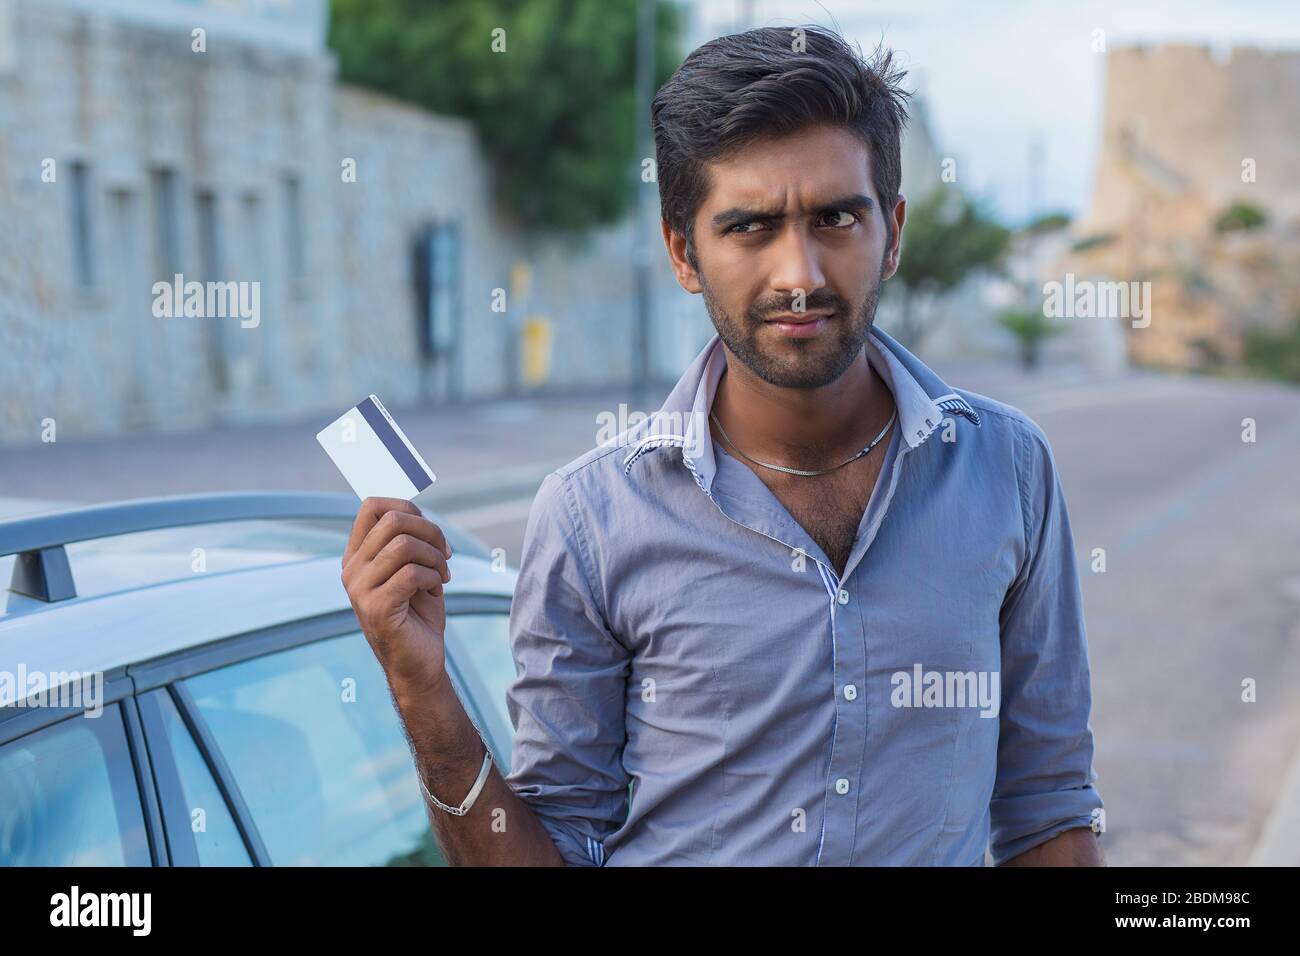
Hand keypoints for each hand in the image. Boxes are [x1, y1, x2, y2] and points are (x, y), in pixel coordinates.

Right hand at [342, 497, 452, 692]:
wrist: (418, 663)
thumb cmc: (418, 613)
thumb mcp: (411, 568)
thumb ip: (407, 540)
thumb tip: (416, 512)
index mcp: (357, 555)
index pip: (372, 506)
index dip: (408, 507)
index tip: (430, 532)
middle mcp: (352, 569)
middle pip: (393, 521)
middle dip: (431, 532)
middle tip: (445, 555)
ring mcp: (360, 589)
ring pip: (405, 545)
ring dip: (435, 558)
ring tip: (442, 576)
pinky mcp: (376, 607)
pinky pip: (411, 573)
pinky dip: (434, 578)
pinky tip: (436, 591)